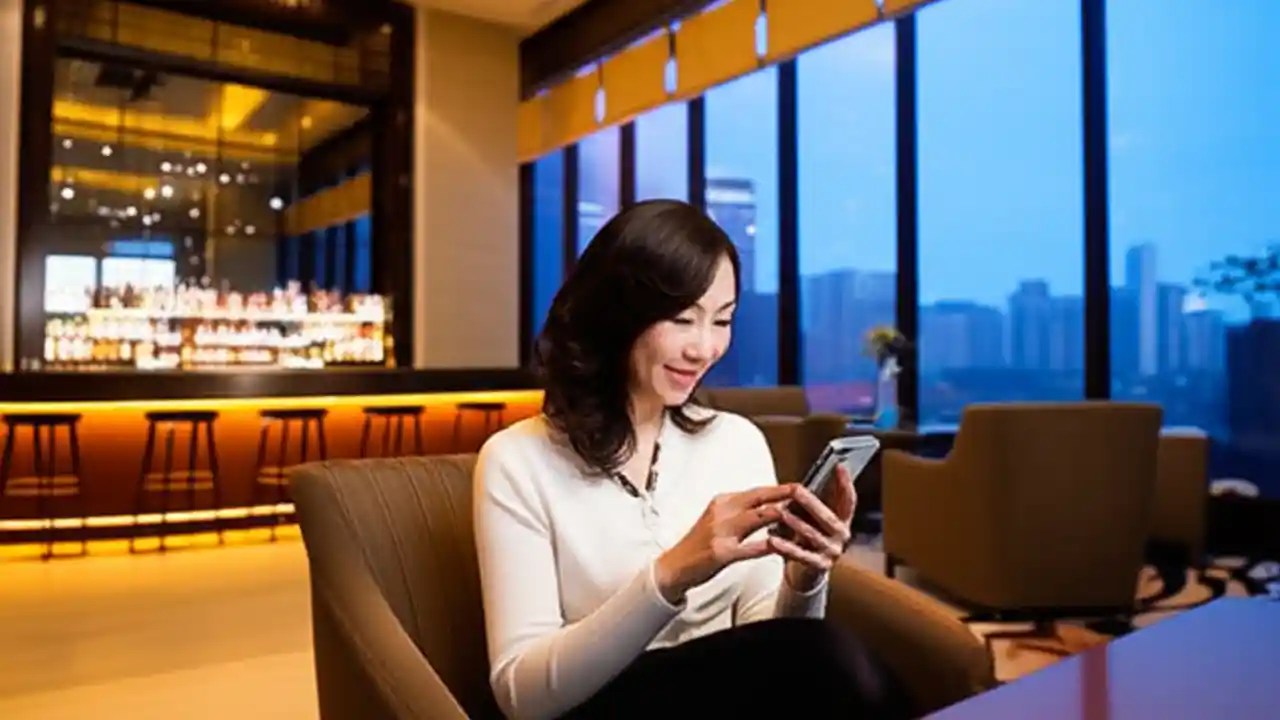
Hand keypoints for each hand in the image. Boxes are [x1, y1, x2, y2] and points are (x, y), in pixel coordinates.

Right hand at [654, 484, 797, 603]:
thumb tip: (771, 505)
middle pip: (760, 498)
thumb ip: (742, 511)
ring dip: (782, 517)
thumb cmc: (699, 544)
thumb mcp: (719, 519)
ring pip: (758, 518)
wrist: (674, 565)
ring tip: (803, 519)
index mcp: (722, 501)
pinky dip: (770, 546)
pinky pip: (751, 548)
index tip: (801, 488)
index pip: (758, 491)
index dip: (781, 489)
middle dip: (786, 495)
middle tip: (809, 494)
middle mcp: (721, 511)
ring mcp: (721, 532)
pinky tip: (784, 547)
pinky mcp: (721, 552)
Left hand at [770, 464, 856, 591]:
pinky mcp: (820, 566)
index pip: (848, 500)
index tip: (840, 466)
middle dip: (811, 502)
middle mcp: (842, 537)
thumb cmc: (806, 540)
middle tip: (796, 490)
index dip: (845, 484)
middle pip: (828, 517)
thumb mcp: (811, 520)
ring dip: (796, 524)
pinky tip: (772, 539)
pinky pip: (801, 554)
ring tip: (781, 513)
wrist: (804, 574)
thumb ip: (810, 506)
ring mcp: (832, 552)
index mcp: (842, 521)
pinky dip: (786, 547)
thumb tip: (798, 485)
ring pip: (812, 535)